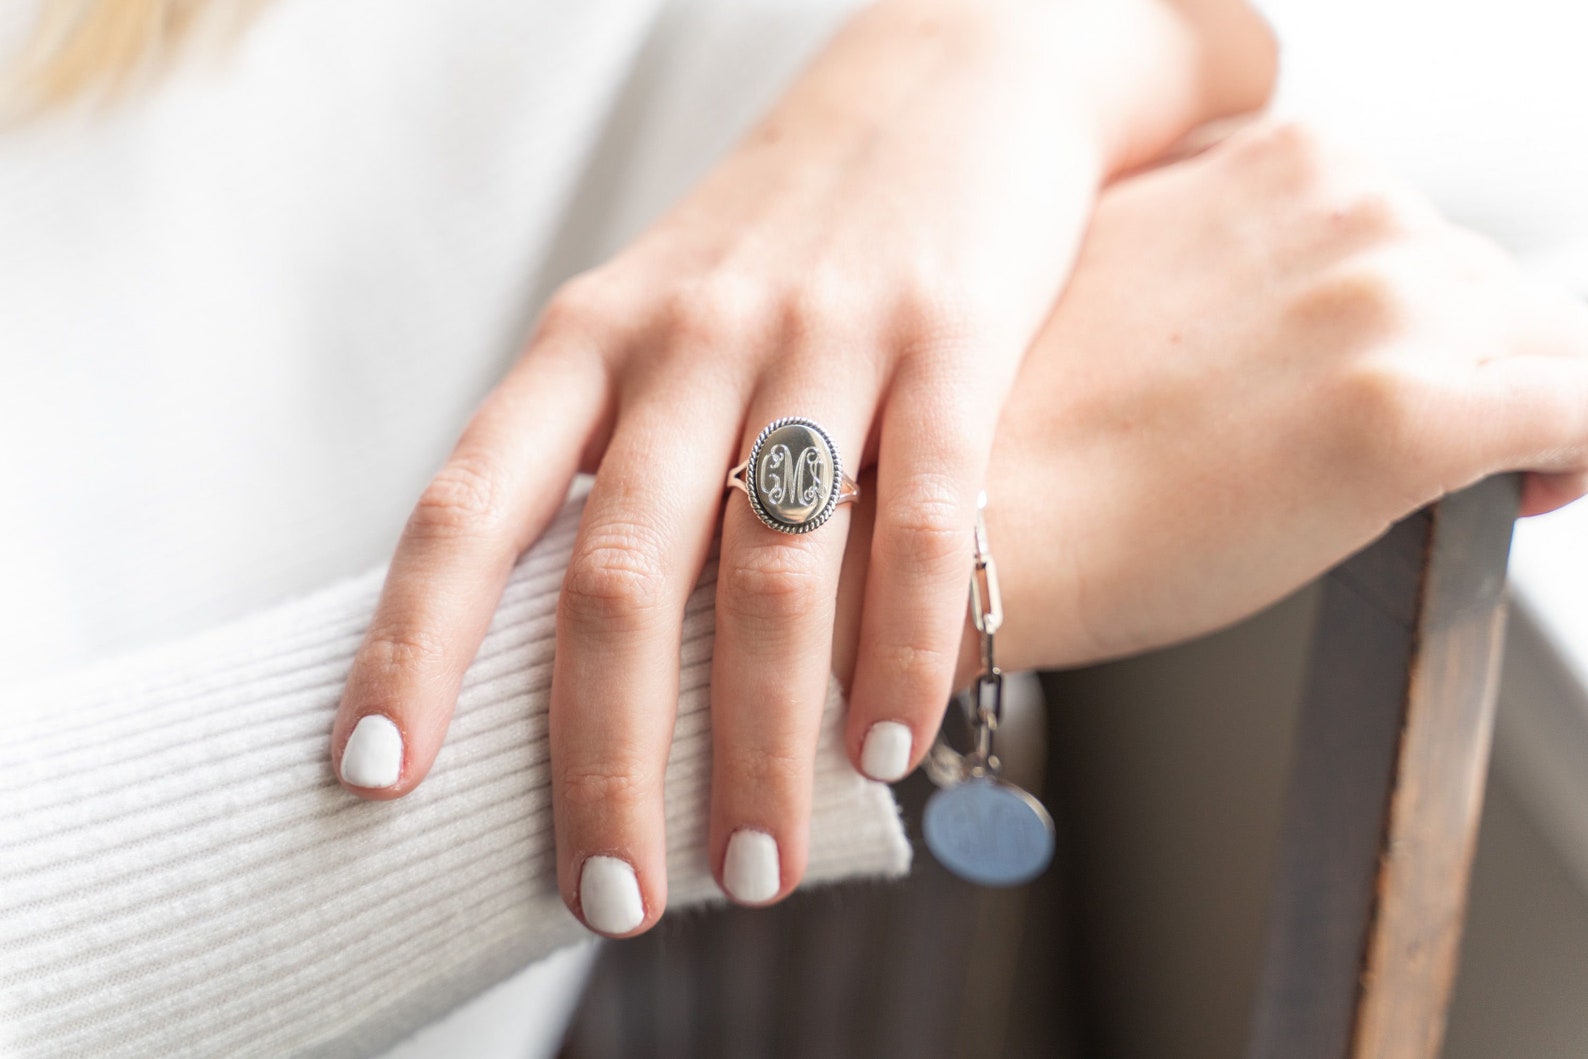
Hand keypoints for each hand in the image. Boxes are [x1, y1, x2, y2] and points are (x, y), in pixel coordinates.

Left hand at [329, 0, 1275, 932]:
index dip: (412, 647)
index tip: (375, 779)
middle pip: (618, 578)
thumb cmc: (782, 237)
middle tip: (607, 900)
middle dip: (603, 759)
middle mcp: (688, 336)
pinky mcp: (952, 333)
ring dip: (758, 742)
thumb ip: (608, 453)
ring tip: (757, 868)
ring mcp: (821, 332)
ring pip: (771, 570)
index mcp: (590, 338)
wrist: (946, 82)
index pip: (469, 507)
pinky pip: (925, 516)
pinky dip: (906, 647)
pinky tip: (894, 745)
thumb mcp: (657, 315)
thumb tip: (562, 645)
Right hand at [835, 120, 1587, 687]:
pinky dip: (1574, 455)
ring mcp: (1377, 304)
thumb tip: (1268, 307)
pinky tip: (1536, 490)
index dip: (1403, 306)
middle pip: (1470, 276)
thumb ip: (1212, 258)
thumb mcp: (1114, 284)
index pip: (1394, 221)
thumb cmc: (1009, 438)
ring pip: (1534, 338)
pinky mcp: (1412, 419)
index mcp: (1265, 163)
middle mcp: (1337, 205)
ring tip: (1461, 478)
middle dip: (1451, 356)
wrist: (936, 539)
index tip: (1381, 365)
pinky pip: (1582, 414)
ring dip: (1508, 403)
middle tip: (1390, 441)